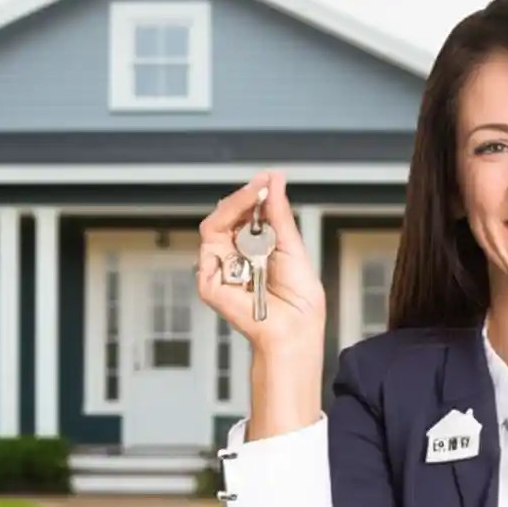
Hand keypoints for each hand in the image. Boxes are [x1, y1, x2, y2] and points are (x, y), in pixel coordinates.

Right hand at [196, 171, 325, 358]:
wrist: (295, 327)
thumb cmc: (297, 299)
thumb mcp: (291, 244)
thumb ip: (279, 213)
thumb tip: (274, 181)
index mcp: (254, 248)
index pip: (245, 214)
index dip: (254, 195)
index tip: (267, 179)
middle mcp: (234, 256)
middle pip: (227, 215)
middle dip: (244, 197)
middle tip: (260, 185)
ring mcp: (220, 268)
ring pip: (214, 225)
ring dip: (236, 207)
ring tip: (255, 197)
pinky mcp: (210, 281)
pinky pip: (210, 247)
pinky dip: (227, 231)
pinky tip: (248, 228)